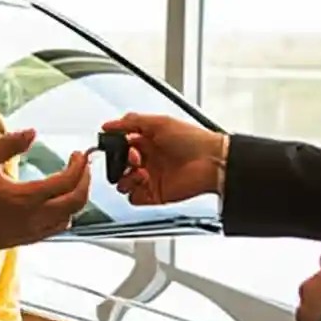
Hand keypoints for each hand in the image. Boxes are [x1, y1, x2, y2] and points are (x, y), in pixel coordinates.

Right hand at [0, 129, 90, 249]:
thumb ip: (8, 143)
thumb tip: (32, 132)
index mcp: (25, 197)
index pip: (66, 182)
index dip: (79, 166)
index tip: (78, 154)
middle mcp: (33, 218)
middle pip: (76, 202)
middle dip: (85, 181)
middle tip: (83, 166)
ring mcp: (31, 232)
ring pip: (69, 218)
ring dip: (76, 198)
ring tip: (72, 181)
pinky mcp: (26, 240)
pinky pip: (56, 229)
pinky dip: (64, 214)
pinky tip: (56, 201)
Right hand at [102, 113, 226, 204]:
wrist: (212, 162)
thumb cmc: (192, 140)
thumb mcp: (160, 122)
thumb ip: (132, 121)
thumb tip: (108, 124)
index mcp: (147, 141)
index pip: (121, 145)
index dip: (116, 145)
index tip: (114, 144)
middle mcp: (148, 160)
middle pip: (119, 166)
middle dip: (119, 162)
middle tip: (132, 157)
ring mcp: (151, 178)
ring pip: (123, 183)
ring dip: (124, 177)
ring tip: (139, 170)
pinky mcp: (155, 195)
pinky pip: (134, 198)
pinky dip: (133, 191)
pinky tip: (144, 180)